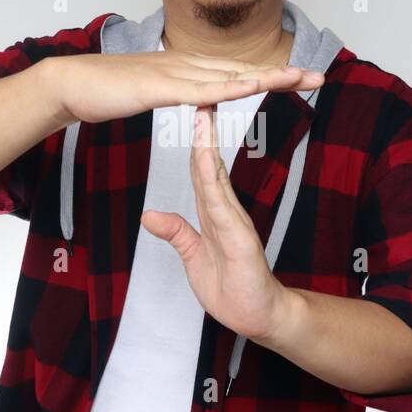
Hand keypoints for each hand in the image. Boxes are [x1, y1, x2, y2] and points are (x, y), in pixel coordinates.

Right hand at [46, 49, 323, 127]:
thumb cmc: (104, 91)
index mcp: (185, 69)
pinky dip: (227, 89)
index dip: (271, 74)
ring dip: (266, 77)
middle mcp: (185, 66)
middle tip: (319, 77)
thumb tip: (193, 98)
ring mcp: (173, 74)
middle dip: (283, 73)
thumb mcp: (150, 94)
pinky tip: (250, 89)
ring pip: (229, 76)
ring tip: (300, 78)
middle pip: (243, 69)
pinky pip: (199, 90)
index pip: (236, 72)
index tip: (301, 79)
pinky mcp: (158, 87)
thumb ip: (174, 92)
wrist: (70, 84)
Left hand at [140, 103, 295, 346]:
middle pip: (210, 165)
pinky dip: (212, 181)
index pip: (200, 172)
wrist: (260, 316)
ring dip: (208, 146)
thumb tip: (150, 215)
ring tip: (203, 115)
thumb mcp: (194, 258)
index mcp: (213, 215)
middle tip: (200, 95)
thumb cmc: (233, 289)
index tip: (189, 114)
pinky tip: (206, 160)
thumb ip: (177, 234)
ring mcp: (234, 223)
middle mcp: (225, 212)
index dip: (192, 143)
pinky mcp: (240, 239)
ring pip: (216, 178)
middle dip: (204, 131)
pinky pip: (221, 206)